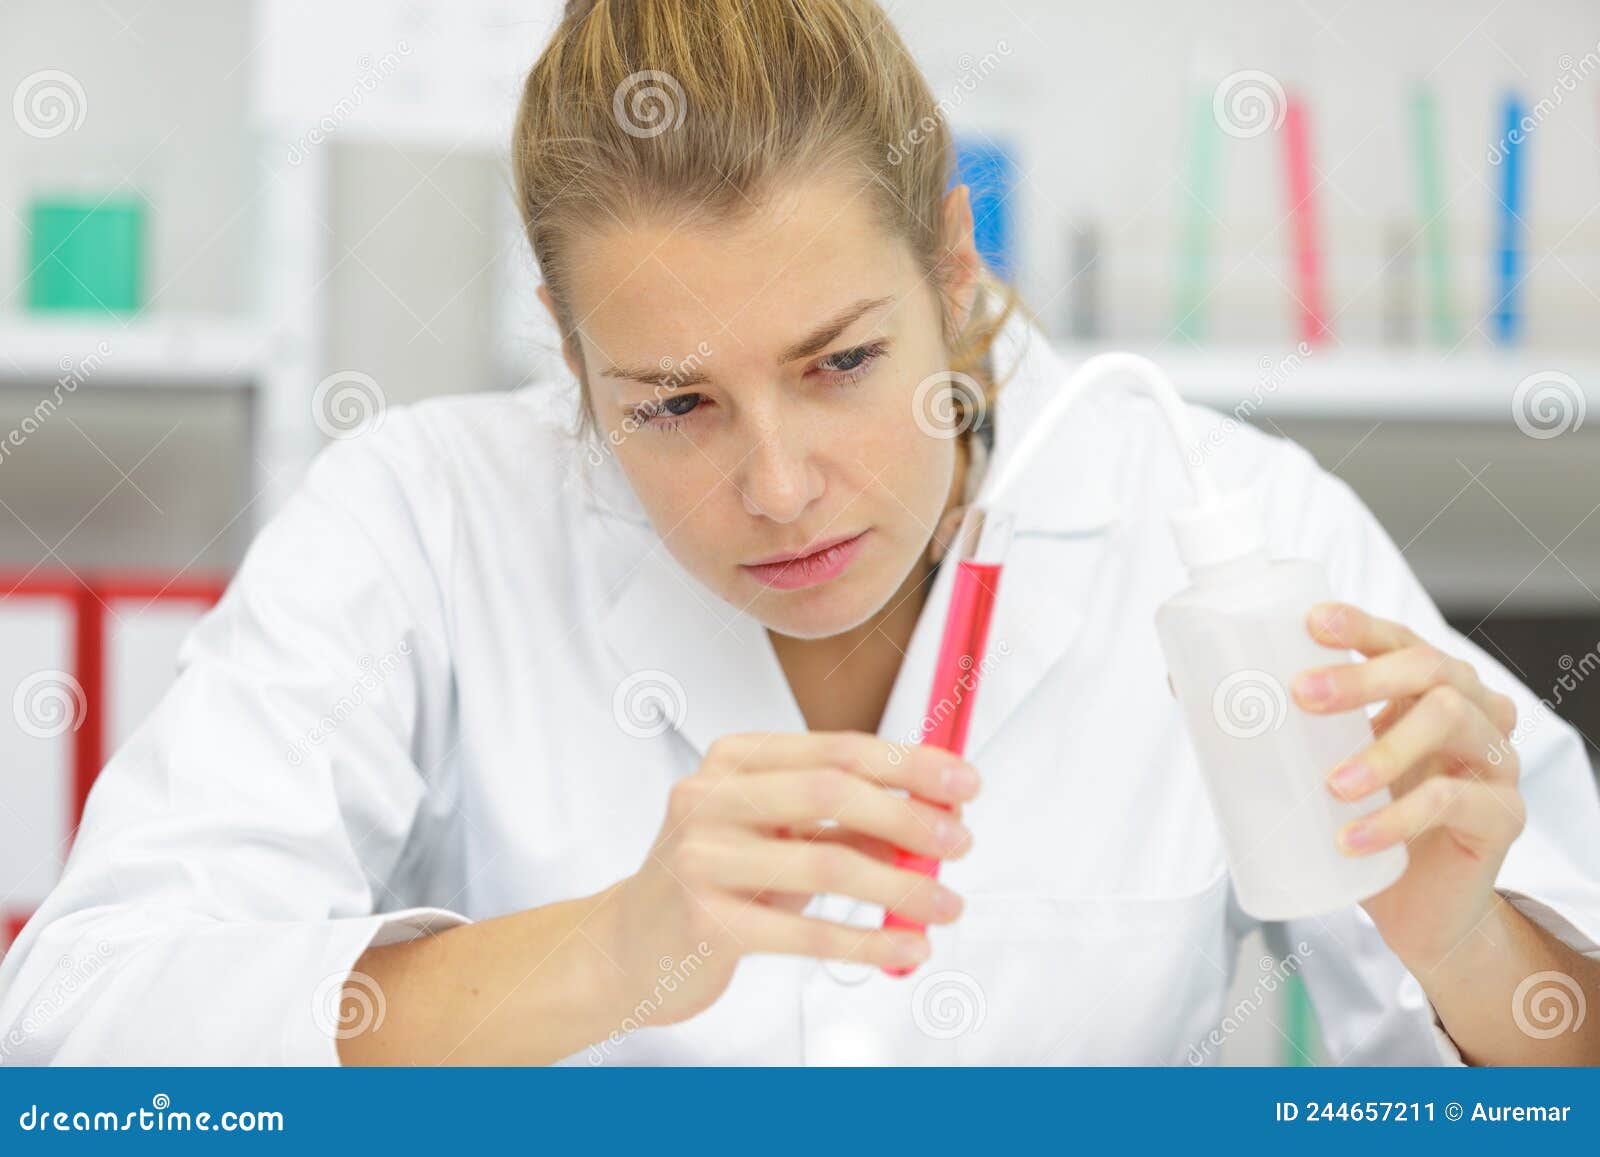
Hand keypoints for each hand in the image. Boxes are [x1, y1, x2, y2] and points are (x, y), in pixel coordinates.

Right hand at [590, 730, 978, 1027]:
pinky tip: (907, 948)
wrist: (630, 946)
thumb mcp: (777, 837)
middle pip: (831, 791)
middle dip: (910, 816)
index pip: (836, 748)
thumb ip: (845, 822)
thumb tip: (935, 819)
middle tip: (961, 842)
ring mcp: (702, 858)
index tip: (964, 782)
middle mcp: (710, 797)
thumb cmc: (718, 882)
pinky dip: (869, 940)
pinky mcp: (706, 921)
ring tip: (946, 905)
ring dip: (901, 887)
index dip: (909, 763)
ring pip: (826, 862)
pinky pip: (807, 932)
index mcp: (734, 761)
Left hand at [1290, 602, 1524, 968]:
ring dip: (1382, 750)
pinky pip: (1453, 802)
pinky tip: (1351, 838)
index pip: (1399, 640)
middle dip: (1363, 676)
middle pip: (1429, 669)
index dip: (1361, 626)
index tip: (1312, 623)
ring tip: (1332, 784)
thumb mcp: (1325, 765)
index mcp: (1427, 688)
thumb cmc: (1366, 821)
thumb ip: (1277, 727)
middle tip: (1303, 695)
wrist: (1420, 910)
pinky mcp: (1502, 815)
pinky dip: (1395, 820)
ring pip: (1448, 723)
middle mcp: (1472, 711)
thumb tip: (1179, 683)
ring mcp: (1495, 760)